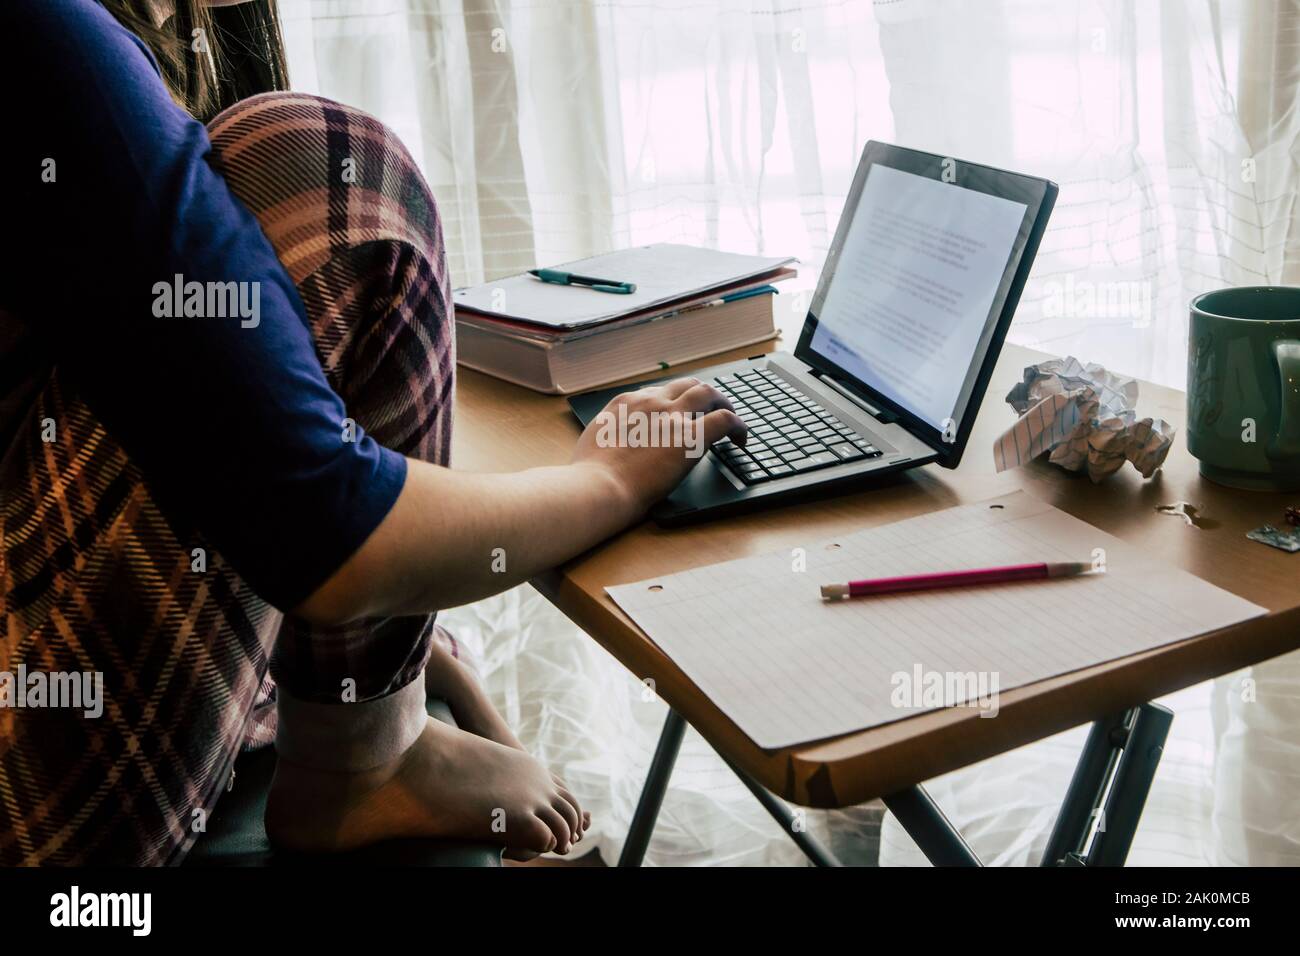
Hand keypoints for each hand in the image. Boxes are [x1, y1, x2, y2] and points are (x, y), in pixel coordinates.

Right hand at [572, 377, 747, 513]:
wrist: (599, 486)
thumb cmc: (591, 475)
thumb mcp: (595, 440)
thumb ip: (611, 432)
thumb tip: (618, 438)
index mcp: (627, 403)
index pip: (658, 392)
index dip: (674, 402)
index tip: (679, 414)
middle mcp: (652, 402)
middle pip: (686, 385)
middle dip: (701, 395)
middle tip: (710, 411)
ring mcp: (673, 417)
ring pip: (708, 393)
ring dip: (723, 403)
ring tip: (730, 420)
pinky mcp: (691, 437)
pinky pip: (725, 419)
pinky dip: (738, 426)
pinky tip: (741, 439)